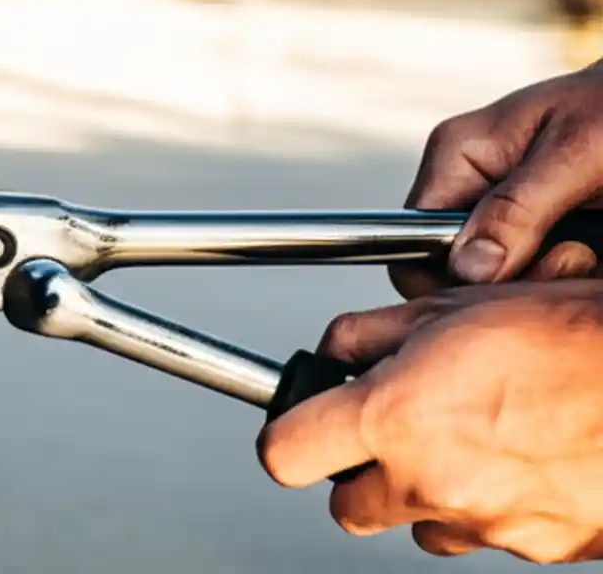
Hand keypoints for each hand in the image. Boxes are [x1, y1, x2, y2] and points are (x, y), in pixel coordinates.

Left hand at [257, 280, 602, 562]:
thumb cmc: (571, 337)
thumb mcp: (453, 308)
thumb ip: (370, 334)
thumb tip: (335, 351)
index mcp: (395, 420)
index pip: (285, 455)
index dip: (289, 436)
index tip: (304, 425)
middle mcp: (431, 483)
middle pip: (348, 506)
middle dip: (363, 471)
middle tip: (399, 431)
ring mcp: (485, 524)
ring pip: (421, 525)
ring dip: (430, 491)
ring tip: (477, 437)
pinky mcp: (536, 549)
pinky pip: (489, 534)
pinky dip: (494, 504)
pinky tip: (525, 457)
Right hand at [392, 64, 602, 297]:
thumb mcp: (577, 154)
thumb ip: (518, 209)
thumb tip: (466, 269)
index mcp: (456, 157)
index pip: (409, 240)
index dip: (449, 277)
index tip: (513, 281)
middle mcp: (466, 187)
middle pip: (449, 268)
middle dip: (506, 281)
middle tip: (573, 259)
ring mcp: (498, 210)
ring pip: (490, 280)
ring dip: (540, 282)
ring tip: (590, 254)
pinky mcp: (531, 229)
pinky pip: (525, 274)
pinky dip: (559, 277)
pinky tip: (592, 256)